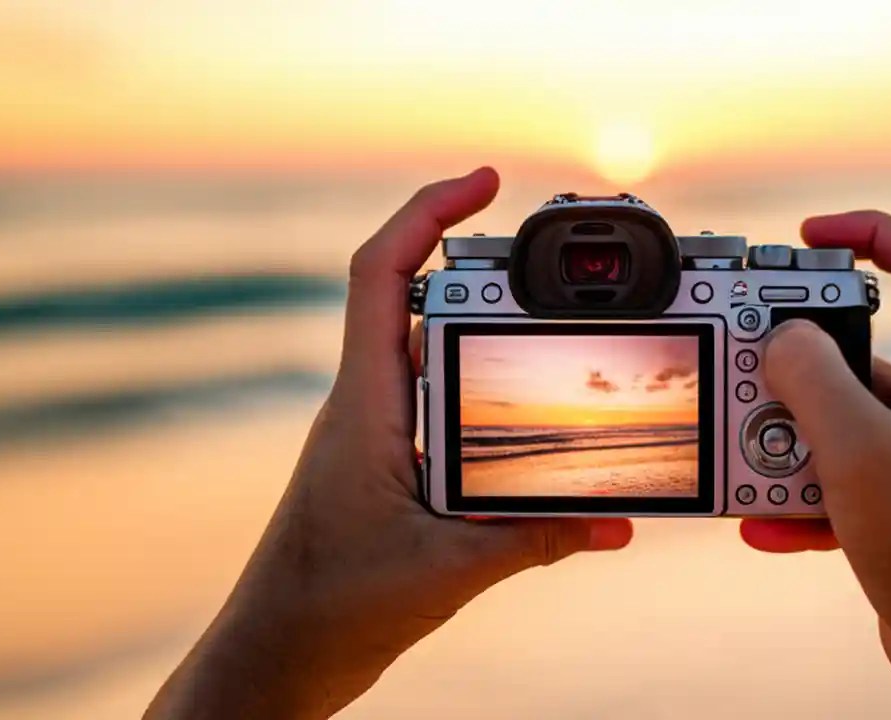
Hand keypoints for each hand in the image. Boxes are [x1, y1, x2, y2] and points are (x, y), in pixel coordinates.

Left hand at [147, 168, 632, 719]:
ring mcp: (376, 433)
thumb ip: (535, 538)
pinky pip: (442, 403)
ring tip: (552, 328)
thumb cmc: (329, 607)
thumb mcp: (447, 570)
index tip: (485, 181)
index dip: (428, 211)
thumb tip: (613, 524)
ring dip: (486, 330)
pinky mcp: (388, 465)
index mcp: (367, 404)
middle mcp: (368, 404)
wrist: (277, 654)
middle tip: (547, 260)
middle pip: (416, 298)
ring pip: (433, 352)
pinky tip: (531, 418)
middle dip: (480, 264)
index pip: (383, 274)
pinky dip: (487, 391)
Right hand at [741, 212, 890, 718]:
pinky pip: (848, 478)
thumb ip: (812, 376)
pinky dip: (807, 495)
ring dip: (794, 436)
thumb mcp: (858, 447)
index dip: (873, 232)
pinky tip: (767, 523)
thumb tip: (784, 338)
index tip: (810, 234)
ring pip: (849, 419)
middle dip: (803, 359)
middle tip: (753, 362)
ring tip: (750, 456)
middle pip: (869, 346)